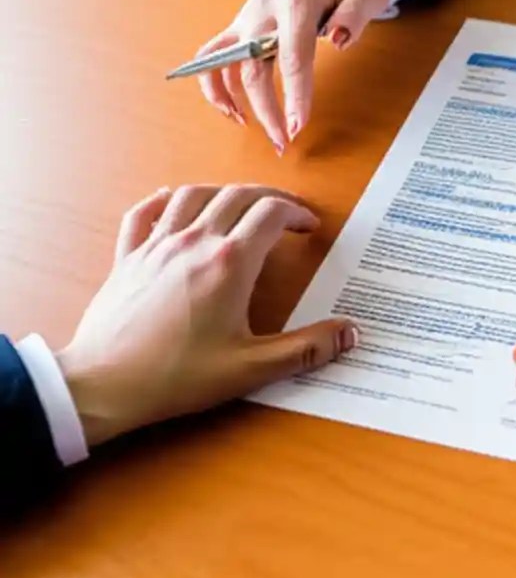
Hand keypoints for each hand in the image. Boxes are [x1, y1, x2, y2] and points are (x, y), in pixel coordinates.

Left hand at [55, 185, 358, 446]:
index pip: (272, 214)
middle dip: (269, 197)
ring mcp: (157, 246)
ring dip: (224, 192)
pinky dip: (164, 200)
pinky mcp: (128, 258)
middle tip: (287, 213)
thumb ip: (306, 349)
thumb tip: (350, 333)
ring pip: (194, 194)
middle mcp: (194, 242)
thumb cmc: (176, 376)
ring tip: (240, 204)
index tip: (310, 228)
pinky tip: (174, 203)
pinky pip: (144, 213)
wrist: (103, 384)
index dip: (297, 214)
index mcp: (230, 263)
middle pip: (238, 195)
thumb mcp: (252, 368)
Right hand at [195, 0, 391, 153]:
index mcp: (297, 1)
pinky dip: (215, 81)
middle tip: (282, 143)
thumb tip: (336, 39)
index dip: (294, 94)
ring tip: (245, 126)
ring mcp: (249, 15)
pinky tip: (232, 107)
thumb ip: (354, 14)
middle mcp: (264, 8)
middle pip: (252, 65)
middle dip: (265, 109)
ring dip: (226, 97)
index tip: (298, 127)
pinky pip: (216, 54)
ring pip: (220, 60)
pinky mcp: (244, 22)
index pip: (292, 56)